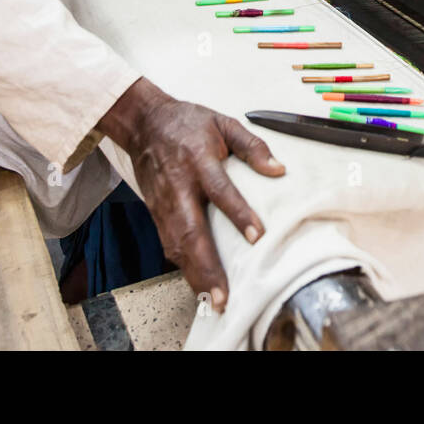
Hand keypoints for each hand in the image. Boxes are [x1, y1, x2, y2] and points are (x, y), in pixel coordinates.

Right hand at [95, 78, 284, 311]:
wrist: (144, 122)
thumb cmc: (187, 123)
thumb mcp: (224, 122)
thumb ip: (253, 146)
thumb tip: (278, 169)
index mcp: (199, 160)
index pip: (221, 190)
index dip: (238, 214)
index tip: (257, 236)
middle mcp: (179, 186)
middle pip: (191, 231)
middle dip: (207, 266)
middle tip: (223, 295)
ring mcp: (164, 202)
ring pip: (176, 244)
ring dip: (193, 274)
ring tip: (212, 301)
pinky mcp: (155, 212)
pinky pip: (168, 244)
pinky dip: (182, 267)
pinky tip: (196, 285)